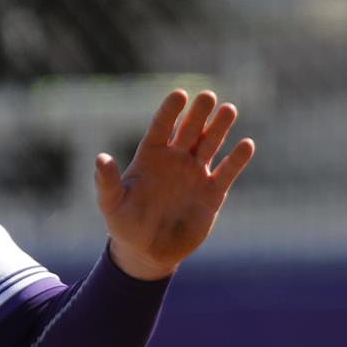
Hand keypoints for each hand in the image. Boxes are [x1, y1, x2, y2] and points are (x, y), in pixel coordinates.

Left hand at [95, 89, 254, 280]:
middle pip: (189, 130)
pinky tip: (246, 145)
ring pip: (210, 145)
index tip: (180, 94)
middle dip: (198, 114)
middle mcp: (175, 160)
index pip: (161, 127)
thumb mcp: (111, 204)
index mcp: (150, 156)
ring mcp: (195, 174)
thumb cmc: (124, 224)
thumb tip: (100, 158)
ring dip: (219, 128)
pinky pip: (226, 172)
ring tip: (229, 110)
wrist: (147, 252)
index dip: (170, 111)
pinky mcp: (212, 193)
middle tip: (208, 96)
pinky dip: (236, 160)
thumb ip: (106, 181)